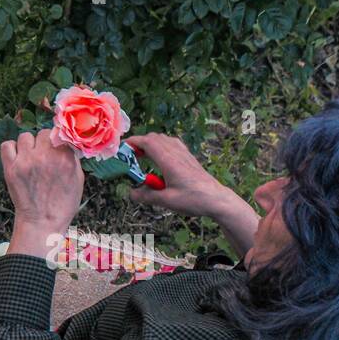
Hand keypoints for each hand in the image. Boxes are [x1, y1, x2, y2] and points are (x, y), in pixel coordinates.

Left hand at [1, 131, 83, 257]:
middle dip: (43, 143)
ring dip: (28, 145)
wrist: (42, 223)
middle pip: (43, 133)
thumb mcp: (78, 180)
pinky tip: (17, 158)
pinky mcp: (11, 168)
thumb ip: (73, 158)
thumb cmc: (62, 204)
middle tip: (43, 155)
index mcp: (65, 158)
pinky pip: (7, 145)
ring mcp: (26, 161)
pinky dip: (11, 149)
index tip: (55, 147)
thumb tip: (67, 143)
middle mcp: (46, 156)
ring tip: (29, 158)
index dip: (57, 140)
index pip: (59, 133)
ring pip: (25, 136)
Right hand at [125, 131, 261, 259]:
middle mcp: (176, 153)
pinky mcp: (189, 157)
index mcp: (168, 160)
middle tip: (129, 156)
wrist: (217, 199)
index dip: (133, 142)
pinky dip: (161, 147)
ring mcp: (184, 154)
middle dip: (139, 143)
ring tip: (142, 157)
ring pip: (163, 140)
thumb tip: (131, 193)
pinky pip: (172, 144)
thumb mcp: (167, 201)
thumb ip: (147, 196)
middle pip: (154, 138)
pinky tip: (160, 159)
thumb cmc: (194, 200)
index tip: (122, 148)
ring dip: (150, 144)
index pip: (147, 142)